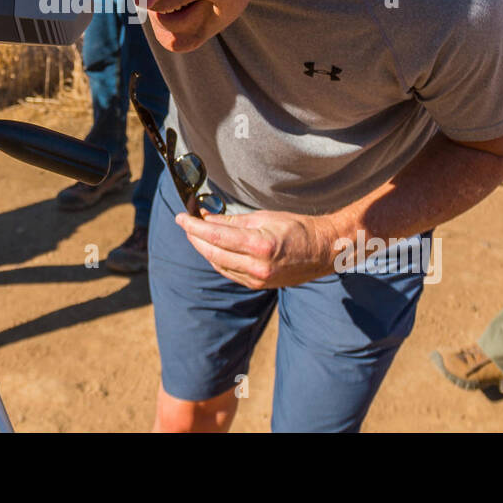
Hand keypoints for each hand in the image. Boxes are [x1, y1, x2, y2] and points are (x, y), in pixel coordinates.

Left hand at [175, 208, 341, 288]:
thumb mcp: (264, 217)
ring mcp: (257, 279)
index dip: (194, 227)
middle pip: (213, 253)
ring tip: (196, 233)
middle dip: (195, 238)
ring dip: (204, 249)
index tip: (181, 218)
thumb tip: (207, 218)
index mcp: (259, 245)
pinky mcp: (258, 285)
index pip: (216, 236)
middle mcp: (256, 267)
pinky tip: (213, 249)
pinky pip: (229, 272)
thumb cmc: (296, 228)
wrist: (322, 251)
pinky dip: (217, 260)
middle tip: (185, 224)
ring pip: (219, 264)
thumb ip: (233, 221)